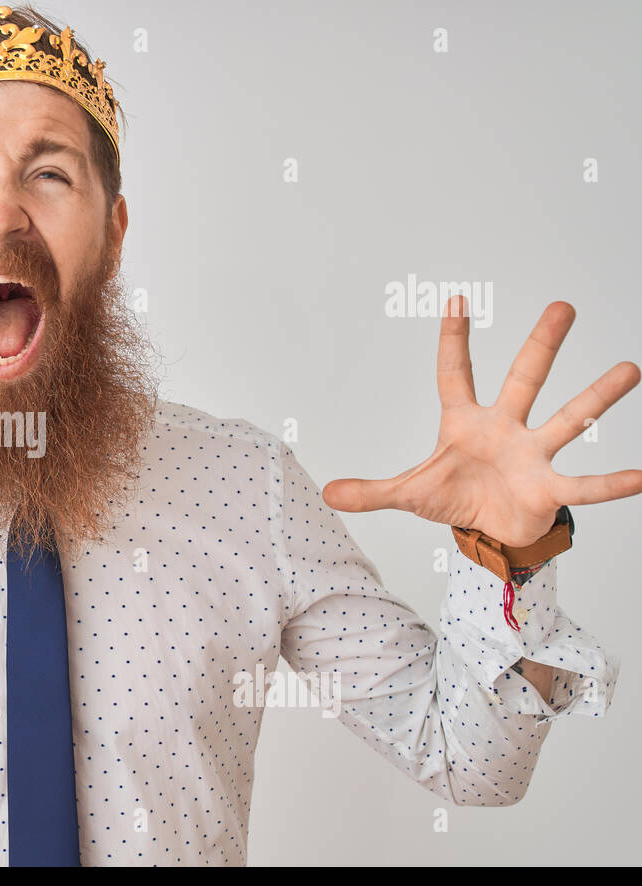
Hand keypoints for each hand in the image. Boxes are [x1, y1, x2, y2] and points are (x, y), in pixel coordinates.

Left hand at [322, 297, 641, 546]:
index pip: (454, 373)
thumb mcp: (408, 494)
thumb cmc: (455, 497)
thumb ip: (371, 491)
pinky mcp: (548, 489)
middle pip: (525, 378)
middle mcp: (505, 428)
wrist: (489, 530)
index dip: (453, 341)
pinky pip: (583, 486)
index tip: (456, 301)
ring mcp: (532, 455)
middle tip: (563, 306)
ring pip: (568, 419)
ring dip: (596, 398)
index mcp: (465, 423)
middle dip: (542, 345)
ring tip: (628, 369)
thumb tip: (327, 492)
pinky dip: (611, 484)